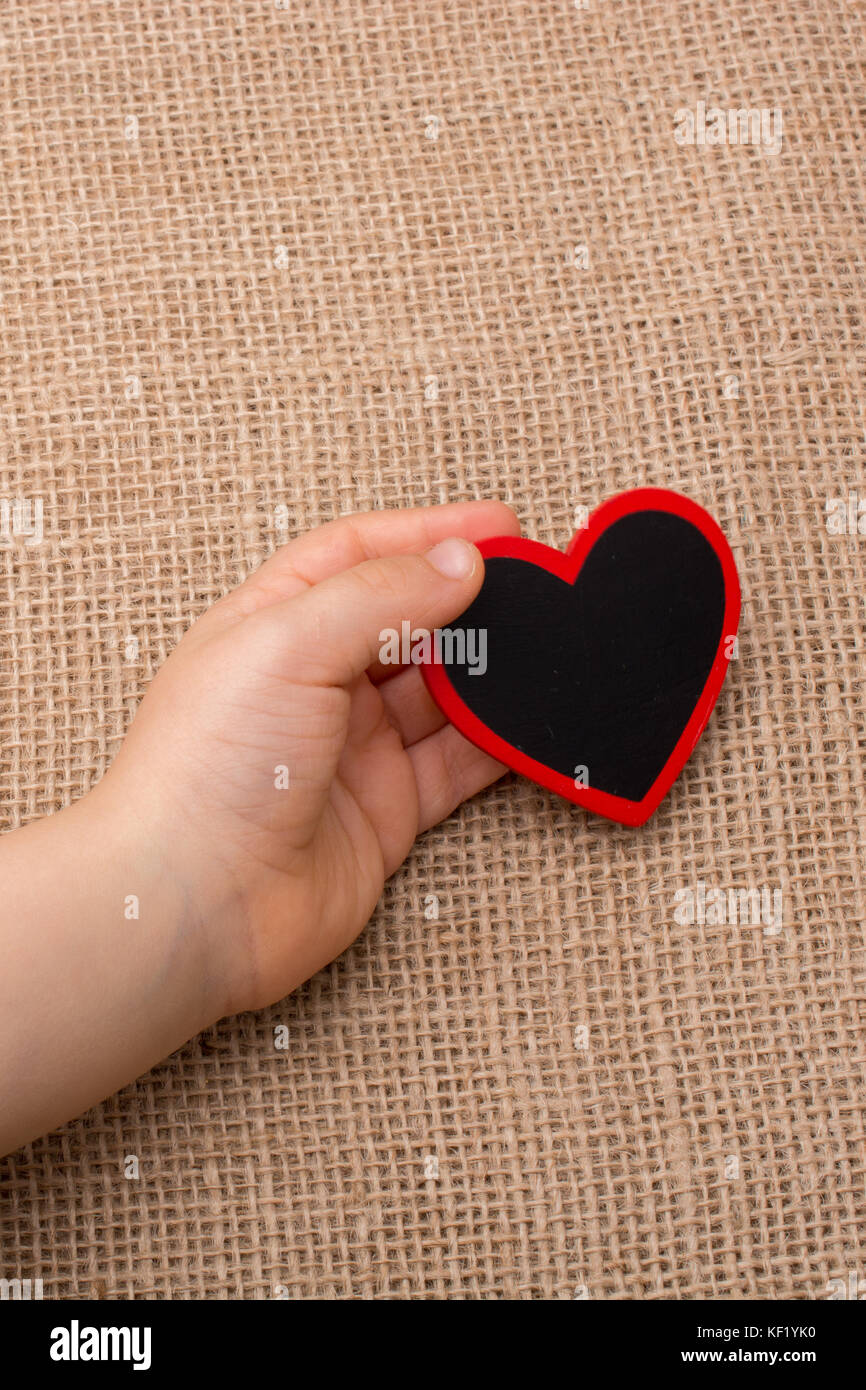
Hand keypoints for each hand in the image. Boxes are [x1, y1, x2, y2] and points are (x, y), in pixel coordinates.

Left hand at [100, 501, 520, 1014]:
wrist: (195, 905)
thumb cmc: (207, 767)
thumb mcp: (286, 645)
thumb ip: (379, 597)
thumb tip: (459, 561)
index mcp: (274, 625)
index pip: (359, 555)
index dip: (427, 534)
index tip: (500, 526)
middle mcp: (313, 683)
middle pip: (409, 623)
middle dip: (471, 604)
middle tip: (539, 586)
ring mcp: (352, 749)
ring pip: (442, 695)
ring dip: (492, 674)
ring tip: (552, 648)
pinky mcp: (384, 811)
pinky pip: (457, 766)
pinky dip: (499, 746)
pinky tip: (535, 723)